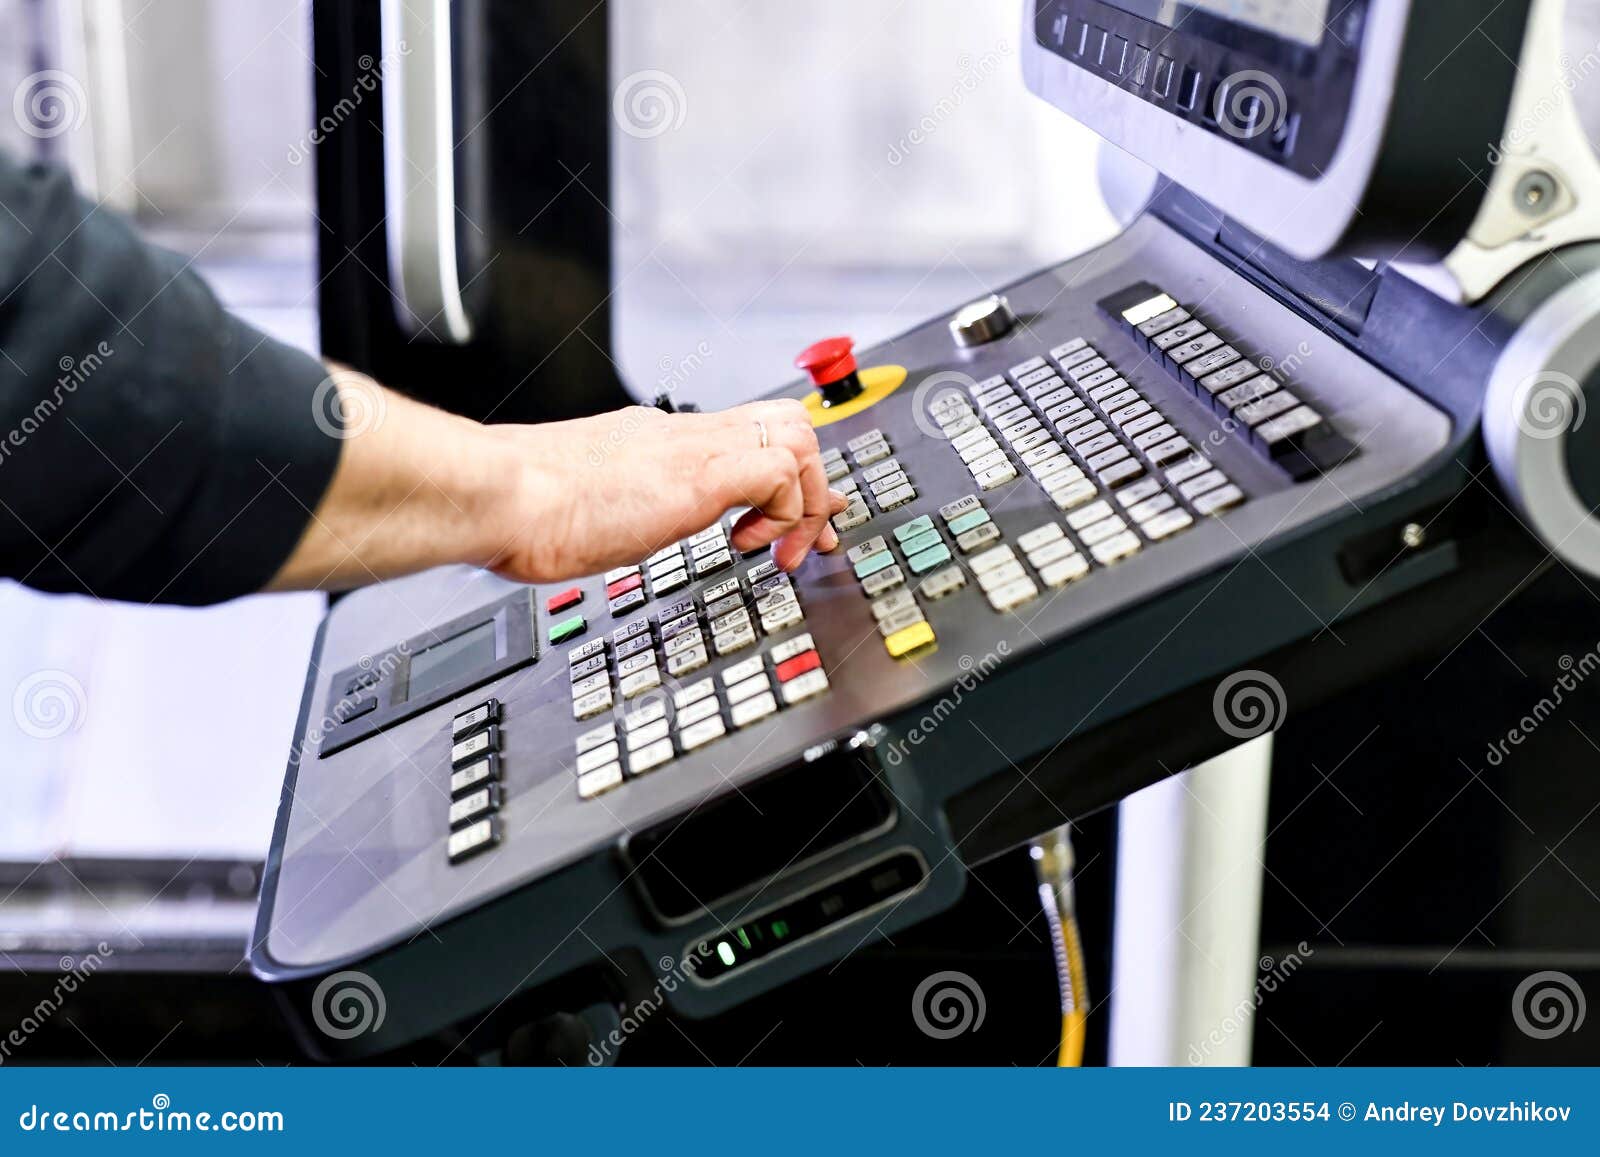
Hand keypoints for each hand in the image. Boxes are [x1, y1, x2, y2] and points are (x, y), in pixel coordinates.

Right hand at [269, 376, 846, 592]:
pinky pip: (779, 472)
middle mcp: (682, 434)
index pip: (744, 431)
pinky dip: (784, 513)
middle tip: (802, 537)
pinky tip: (748, 546)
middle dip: (812, 482)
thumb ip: (611, 506)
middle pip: (788, 419)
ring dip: (805, 501)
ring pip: (797, 436)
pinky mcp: (698, 476)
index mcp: (656, 438)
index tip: (787, 519)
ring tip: (777, 550)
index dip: (782, 473)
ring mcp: (693, 450)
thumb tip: (598, 527)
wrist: (500, 497)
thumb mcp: (586, 503)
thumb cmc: (523, 508)